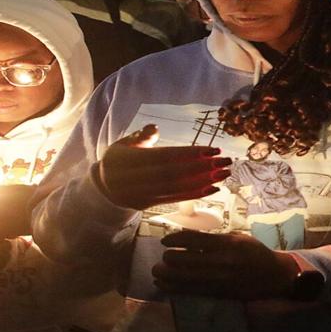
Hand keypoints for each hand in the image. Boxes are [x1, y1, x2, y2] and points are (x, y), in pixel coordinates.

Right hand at [93, 124, 231, 210]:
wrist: (104, 188)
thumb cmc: (118, 160)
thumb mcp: (122, 144)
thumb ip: (140, 137)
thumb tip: (154, 128)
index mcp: (131, 160)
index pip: (166, 157)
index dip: (190, 154)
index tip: (213, 149)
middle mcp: (138, 178)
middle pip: (175, 174)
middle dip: (203, 168)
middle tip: (226, 162)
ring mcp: (145, 193)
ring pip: (178, 188)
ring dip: (204, 181)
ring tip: (224, 174)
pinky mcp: (151, 204)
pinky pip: (176, 199)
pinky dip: (196, 194)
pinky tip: (213, 189)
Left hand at [153, 230, 300, 299]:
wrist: (274, 276)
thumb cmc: (255, 253)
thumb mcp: (238, 237)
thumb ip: (215, 238)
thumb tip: (187, 237)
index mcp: (227, 243)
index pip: (193, 239)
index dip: (174, 239)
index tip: (165, 241)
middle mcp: (221, 261)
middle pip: (184, 259)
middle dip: (169, 258)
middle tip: (164, 257)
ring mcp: (220, 279)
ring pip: (184, 277)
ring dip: (166, 274)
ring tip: (156, 272)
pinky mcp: (219, 292)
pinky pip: (191, 291)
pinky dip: (174, 288)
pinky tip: (163, 285)